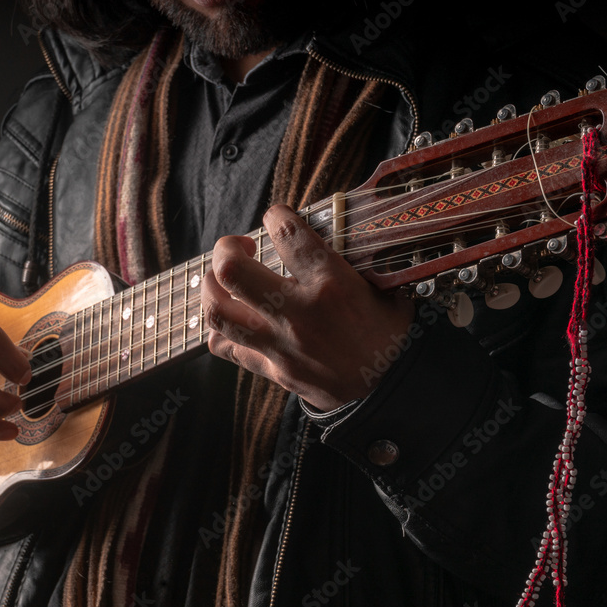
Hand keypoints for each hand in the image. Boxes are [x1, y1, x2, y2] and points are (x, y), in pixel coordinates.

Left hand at [202, 204, 414, 411]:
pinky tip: (231, 316)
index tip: (277, 217)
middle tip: (238, 247)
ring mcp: (281, 345)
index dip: (275, 215)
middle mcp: (299, 314)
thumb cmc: (392, 334)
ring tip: (222, 280)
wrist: (394, 390)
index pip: (287, 233)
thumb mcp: (384, 287)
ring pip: (218, 312)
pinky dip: (220, 330)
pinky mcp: (274, 370)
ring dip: (212, 288)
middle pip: (232, 272)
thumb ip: (354, 260)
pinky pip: (227, 348)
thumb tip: (335, 228)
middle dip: (226, 249)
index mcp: (332, 285)